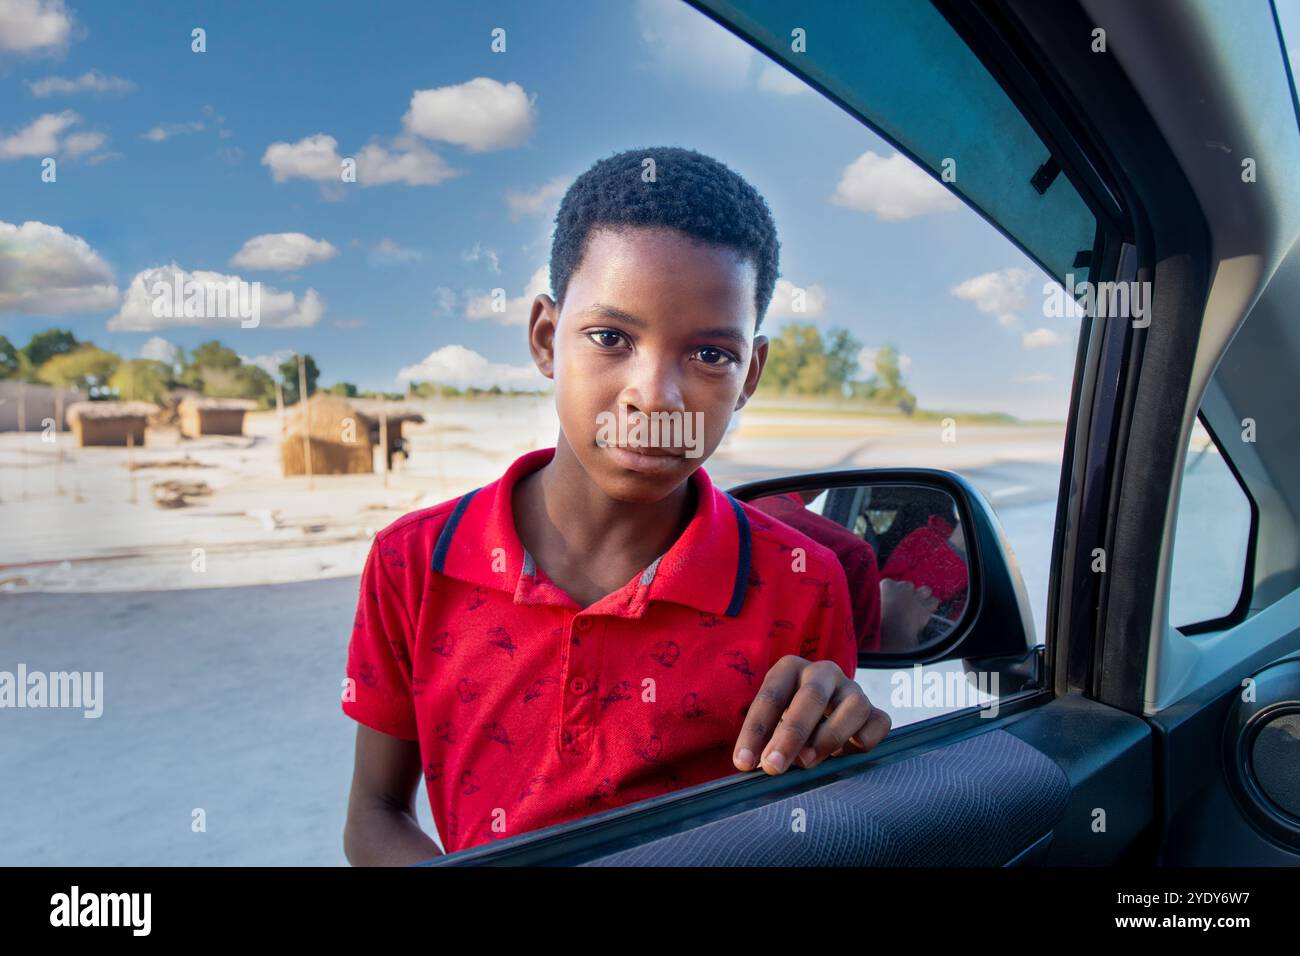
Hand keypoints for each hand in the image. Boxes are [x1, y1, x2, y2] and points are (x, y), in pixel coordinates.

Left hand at [733, 656, 890, 773]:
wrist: (824, 717)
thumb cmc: (788, 720)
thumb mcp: (771, 723)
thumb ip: (764, 741)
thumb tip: (756, 767)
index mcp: (790, 669)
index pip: (771, 696)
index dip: (755, 731)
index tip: (743, 763)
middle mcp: (824, 673)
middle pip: (811, 697)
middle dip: (790, 735)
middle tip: (773, 766)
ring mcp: (853, 690)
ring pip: (852, 707)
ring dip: (828, 738)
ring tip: (807, 762)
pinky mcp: (875, 711)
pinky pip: (879, 724)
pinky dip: (864, 741)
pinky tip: (845, 755)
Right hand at [878, 578, 939, 651]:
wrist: (894, 631)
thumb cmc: (879, 621)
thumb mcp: (872, 609)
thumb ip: (876, 603)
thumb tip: (876, 606)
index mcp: (887, 585)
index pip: (888, 583)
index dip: (889, 592)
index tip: (887, 600)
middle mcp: (903, 587)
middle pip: (907, 585)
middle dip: (906, 593)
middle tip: (902, 605)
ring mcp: (916, 596)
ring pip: (925, 590)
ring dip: (922, 596)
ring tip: (918, 604)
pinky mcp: (926, 607)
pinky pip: (934, 601)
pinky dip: (931, 605)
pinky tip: (927, 611)